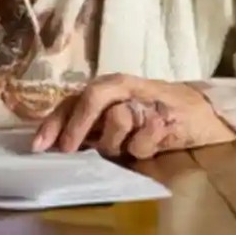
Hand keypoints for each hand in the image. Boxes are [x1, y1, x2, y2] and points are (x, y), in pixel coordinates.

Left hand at [31, 74, 235, 159]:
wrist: (196, 110)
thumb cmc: (147, 114)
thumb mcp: (113, 115)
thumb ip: (89, 124)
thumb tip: (53, 144)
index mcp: (104, 86)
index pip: (72, 100)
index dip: (54, 123)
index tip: (39, 145)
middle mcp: (121, 86)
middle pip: (91, 98)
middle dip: (77, 127)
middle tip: (69, 150)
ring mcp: (144, 98)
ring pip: (117, 118)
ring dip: (115, 142)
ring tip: (126, 146)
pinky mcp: (166, 115)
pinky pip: (143, 139)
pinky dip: (141, 148)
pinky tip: (150, 143)